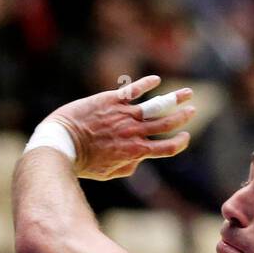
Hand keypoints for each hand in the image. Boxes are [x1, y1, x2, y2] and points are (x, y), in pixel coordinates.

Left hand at [49, 75, 195, 179]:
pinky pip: (133, 91)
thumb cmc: (82, 162)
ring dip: (175, 99)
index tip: (185, 137)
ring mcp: (124, 114)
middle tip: (192, 111)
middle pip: (167, 124)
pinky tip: (156, 80)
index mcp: (136, 151)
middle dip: (183, 117)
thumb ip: (128, 166)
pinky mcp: (112, 100)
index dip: (180, 142)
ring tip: (188, 93)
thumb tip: (138, 159)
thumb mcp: (108, 173)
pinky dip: (146, 84)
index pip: (167, 147)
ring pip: (157, 106)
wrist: (61, 143)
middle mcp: (134, 132)